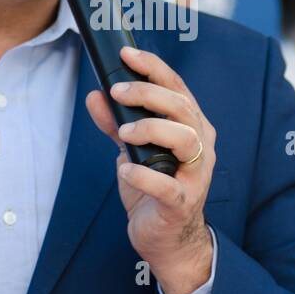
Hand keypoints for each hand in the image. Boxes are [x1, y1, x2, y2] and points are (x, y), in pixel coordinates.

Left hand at [85, 45, 214, 293]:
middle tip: (117, 92)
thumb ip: (115, 124)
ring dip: (151, 129)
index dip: (153, 68)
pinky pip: (168, 185)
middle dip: (148, 93)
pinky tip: (125, 170)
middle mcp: (200, 145)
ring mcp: (195, 174)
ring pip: (186, 139)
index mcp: (190, 126)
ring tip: (123, 133)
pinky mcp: (183, 202)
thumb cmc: (153, 190)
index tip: (126, 54)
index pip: (177, 87)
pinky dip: (143, 175)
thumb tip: (95, 96)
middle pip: (182, 107)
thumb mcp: (131, 151)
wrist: (165, 239)